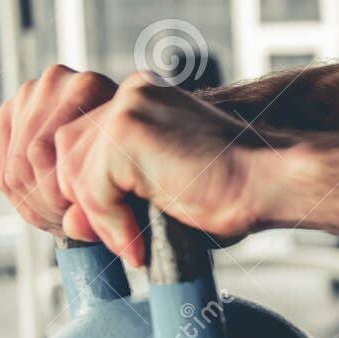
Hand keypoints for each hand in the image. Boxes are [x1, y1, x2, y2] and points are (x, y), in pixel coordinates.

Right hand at [0, 65, 118, 234]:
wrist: (129, 122)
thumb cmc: (137, 151)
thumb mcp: (130, 168)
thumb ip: (105, 195)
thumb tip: (72, 223)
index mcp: (88, 87)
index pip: (57, 153)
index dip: (68, 196)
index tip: (86, 219)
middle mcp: (53, 82)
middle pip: (31, 159)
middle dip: (51, 203)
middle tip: (71, 224)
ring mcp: (28, 94)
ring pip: (15, 170)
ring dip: (36, 205)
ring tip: (61, 221)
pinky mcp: (10, 112)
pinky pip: (3, 170)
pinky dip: (23, 198)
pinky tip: (45, 211)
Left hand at [53, 72, 287, 266]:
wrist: (270, 180)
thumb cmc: (235, 188)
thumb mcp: (160, 190)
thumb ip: (113, 197)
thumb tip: (68, 221)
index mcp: (143, 98)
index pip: (84, 140)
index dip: (92, 188)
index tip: (121, 227)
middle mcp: (132, 93)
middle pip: (69, 150)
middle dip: (87, 201)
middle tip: (123, 240)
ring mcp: (128, 109)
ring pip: (74, 171)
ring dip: (98, 217)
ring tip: (134, 244)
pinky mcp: (126, 134)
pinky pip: (92, 190)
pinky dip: (111, 225)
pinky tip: (140, 243)